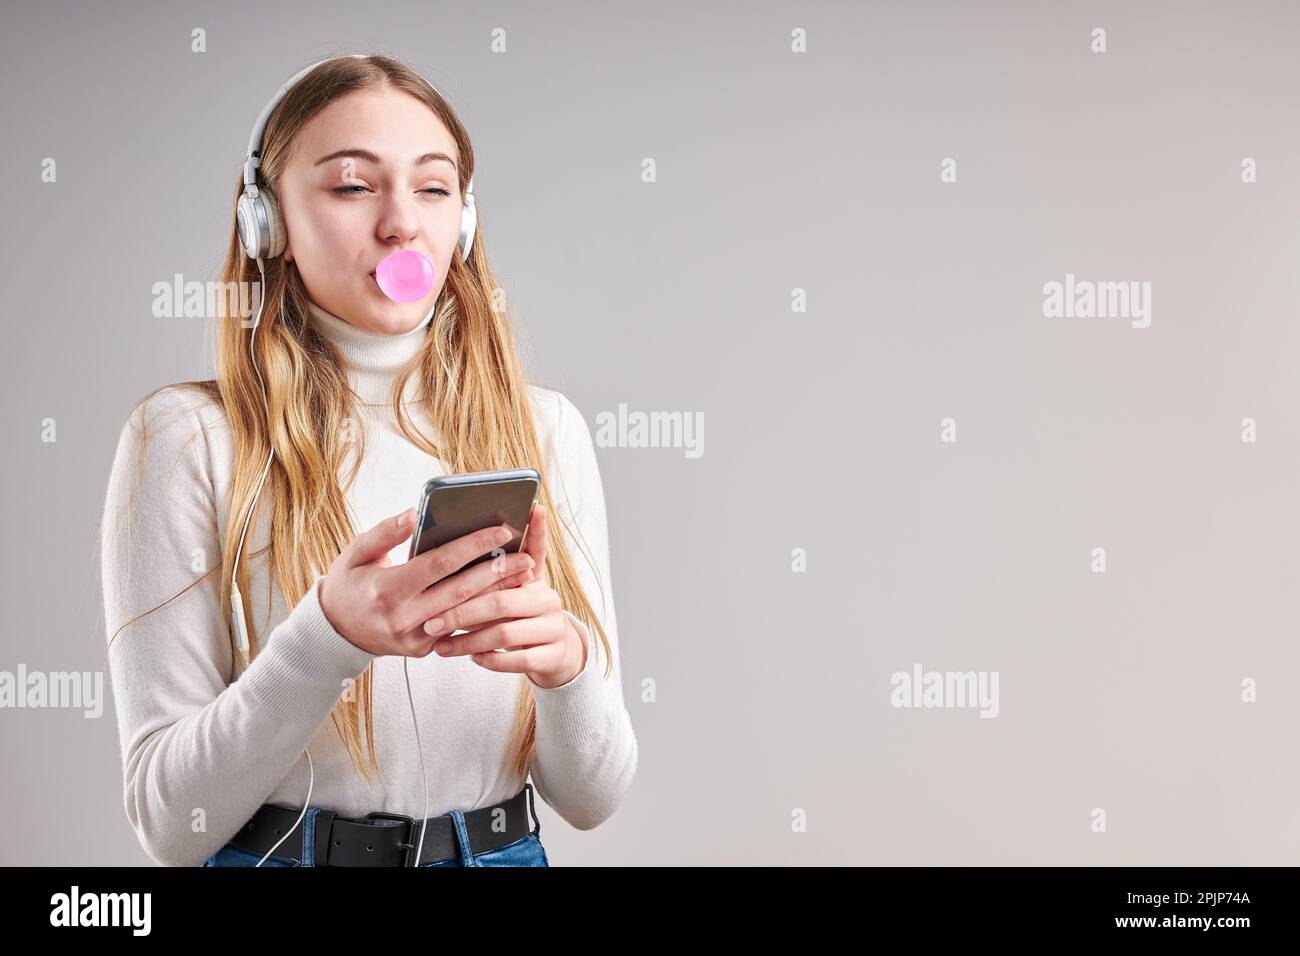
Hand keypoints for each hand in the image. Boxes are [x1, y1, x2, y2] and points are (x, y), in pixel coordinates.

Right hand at [317, 508, 535, 657]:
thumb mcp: (356, 553)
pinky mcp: (424, 649)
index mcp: (387, 589)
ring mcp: (415, 638)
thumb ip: (384, 533)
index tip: (501, 530)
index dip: (473, 546)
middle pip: (460, 591)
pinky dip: (483, 612)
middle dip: (497, 572)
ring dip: (497, 593)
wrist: (335, 631)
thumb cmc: (348, 583)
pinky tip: (504, 595)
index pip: (439, 564)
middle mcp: (404, 617)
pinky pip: (459, 628)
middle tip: (527, 555)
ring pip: (465, 613)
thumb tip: (414, 514)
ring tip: (524, 574)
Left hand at [422, 502, 587, 687]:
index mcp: (535, 577)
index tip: (530, 509)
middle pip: (501, 600)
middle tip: (430, 622)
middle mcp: (549, 598)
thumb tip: (457, 546)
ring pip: (505, 633)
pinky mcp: (553, 655)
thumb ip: (489, 571)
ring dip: (468, 641)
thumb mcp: (509, 590)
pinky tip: (473, 658)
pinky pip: (518, 660)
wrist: (555, 652)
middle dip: (462, 612)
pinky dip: (491, 659)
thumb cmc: (518, 616)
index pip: (532, 551)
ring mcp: (553, 627)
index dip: (533, 531)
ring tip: (441, 645)